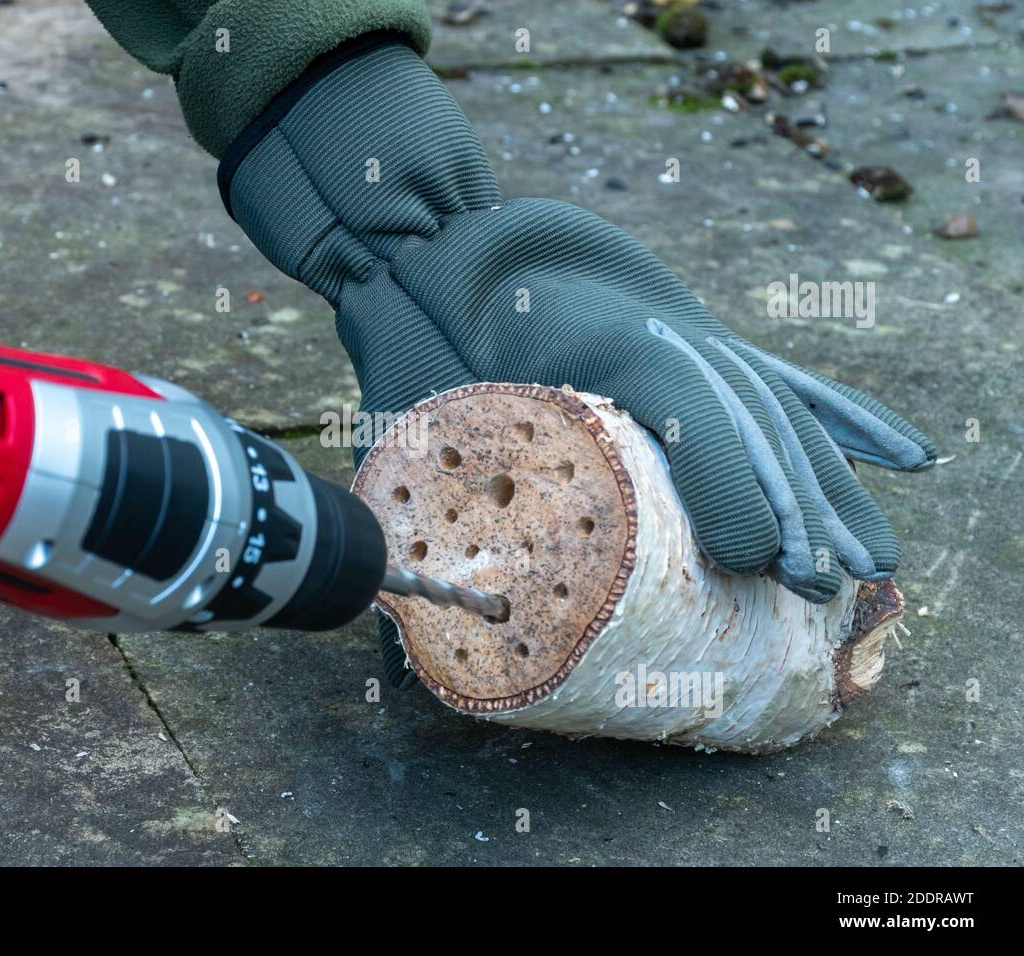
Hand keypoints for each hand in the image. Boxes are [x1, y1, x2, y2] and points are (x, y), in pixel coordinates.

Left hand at [219, 40, 935, 607]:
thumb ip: (431, 484)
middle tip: (824, 578)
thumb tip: (435, 627)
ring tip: (869, 548)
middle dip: (792, 500)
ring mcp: (676, 328)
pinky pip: (771, 377)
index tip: (766, 556)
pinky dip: (833, 415)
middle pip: (746, 413)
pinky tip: (899, 452)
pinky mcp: (684, 334)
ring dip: (818, 478)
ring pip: (768, 403)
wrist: (423, 241)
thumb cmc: (411, 319)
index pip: (688, 403)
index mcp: (586, 334)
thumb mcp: (409, 393)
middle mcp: (651, 330)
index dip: (732, 483)